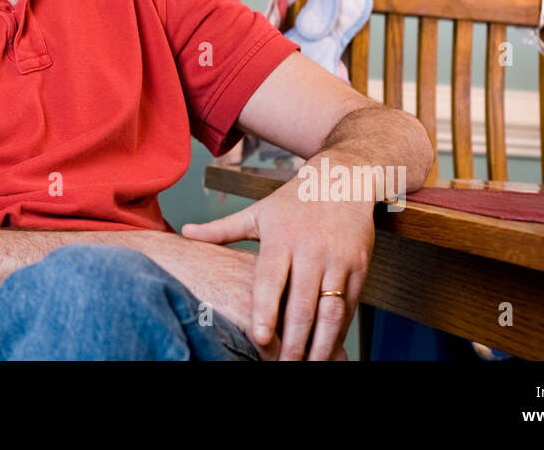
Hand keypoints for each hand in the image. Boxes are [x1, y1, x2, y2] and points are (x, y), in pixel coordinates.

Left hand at [181, 181, 373, 360]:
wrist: (344, 178)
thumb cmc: (295, 199)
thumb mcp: (258, 211)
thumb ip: (222, 229)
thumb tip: (184, 232)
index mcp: (282, 238)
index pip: (271, 280)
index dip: (266, 311)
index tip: (261, 338)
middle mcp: (311, 250)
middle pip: (302, 304)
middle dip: (294, 342)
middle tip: (284, 365)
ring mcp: (338, 260)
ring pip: (330, 311)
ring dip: (320, 344)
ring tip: (309, 364)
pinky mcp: (359, 267)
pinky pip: (349, 305)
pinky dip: (340, 330)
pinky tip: (329, 347)